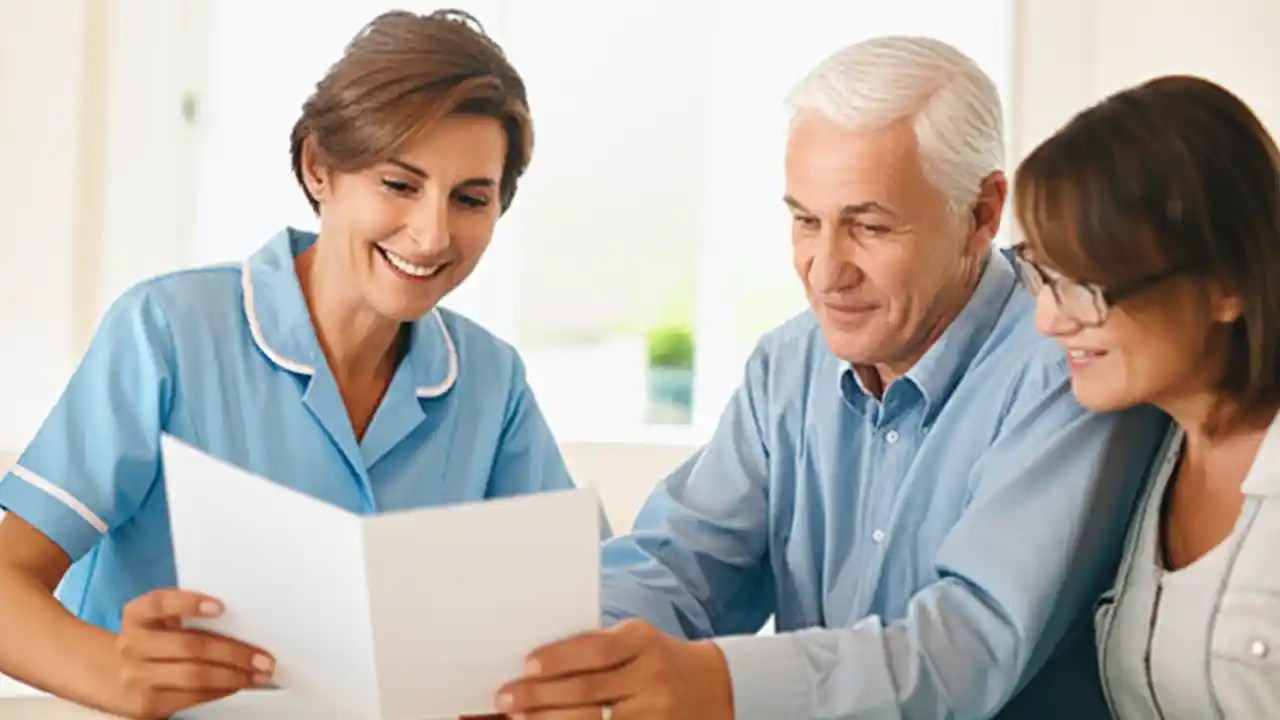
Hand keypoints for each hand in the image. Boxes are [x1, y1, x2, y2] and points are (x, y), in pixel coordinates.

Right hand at [107, 589, 272, 718]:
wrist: (114, 676)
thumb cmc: (152, 640)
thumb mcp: (160, 621)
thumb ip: (189, 615)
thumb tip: (243, 618)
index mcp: (137, 615)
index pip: (160, 603)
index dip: (188, 603)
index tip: (220, 606)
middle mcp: (132, 644)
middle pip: (188, 645)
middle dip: (232, 652)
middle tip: (262, 656)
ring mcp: (136, 677)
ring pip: (194, 676)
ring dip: (234, 675)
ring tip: (257, 673)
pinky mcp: (146, 704)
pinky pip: (192, 697)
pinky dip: (221, 690)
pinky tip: (237, 684)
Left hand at [492, 619, 733, 718]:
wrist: (714, 688)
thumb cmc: (657, 660)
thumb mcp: (636, 641)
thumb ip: (595, 650)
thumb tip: (534, 668)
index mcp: (644, 641)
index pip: (596, 650)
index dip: (558, 658)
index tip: (526, 664)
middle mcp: (652, 677)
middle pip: (588, 690)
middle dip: (540, 696)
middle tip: (506, 698)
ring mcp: (655, 713)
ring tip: (519, 718)